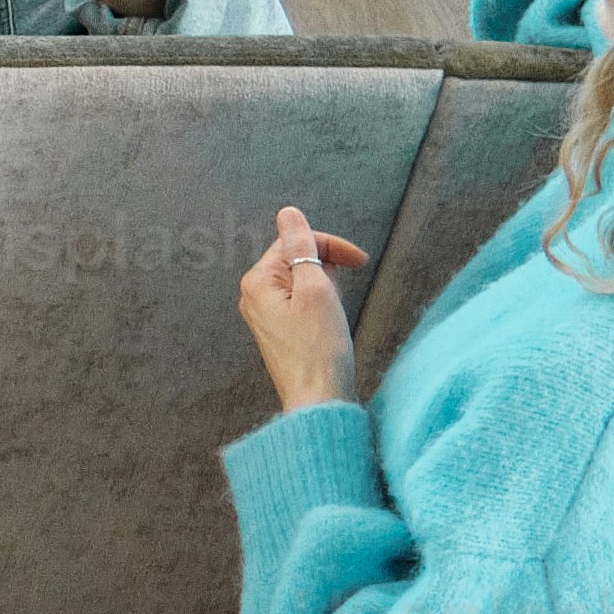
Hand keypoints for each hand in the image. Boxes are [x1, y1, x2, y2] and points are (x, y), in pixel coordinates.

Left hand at [233, 203, 377, 411]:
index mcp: (258, 281)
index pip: (295, 242)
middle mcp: (254, 296)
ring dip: (325, 286)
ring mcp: (264, 315)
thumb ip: (302, 247)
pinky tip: (329, 322)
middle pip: (295, 260)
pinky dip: (320, 303)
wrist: (318, 400)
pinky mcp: (278, 331)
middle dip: (327, 267)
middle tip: (344, 290)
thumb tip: (288, 213)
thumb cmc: (319, 349)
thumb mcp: (316, 289)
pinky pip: (300, 303)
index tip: (360, 261)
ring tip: (335, 312)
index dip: (330, 246)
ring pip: (300, 281)